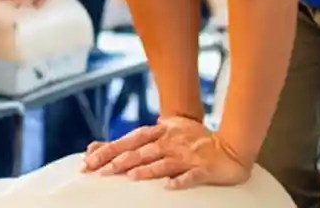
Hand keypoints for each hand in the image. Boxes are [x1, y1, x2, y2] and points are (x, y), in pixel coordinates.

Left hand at [82, 116, 251, 189]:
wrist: (230, 145)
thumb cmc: (192, 139)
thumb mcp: (162, 132)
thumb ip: (132, 140)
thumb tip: (95, 145)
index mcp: (160, 131)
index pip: (128, 140)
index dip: (108, 150)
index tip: (89, 161)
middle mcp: (171, 141)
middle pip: (141, 151)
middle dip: (120, 161)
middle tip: (100, 172)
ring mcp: (188, 154)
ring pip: (163, 162)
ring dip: (147, 170)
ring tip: (131, 177)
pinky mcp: (205, 168)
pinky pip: (192, 176)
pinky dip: (180, 181)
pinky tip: (169, 188)